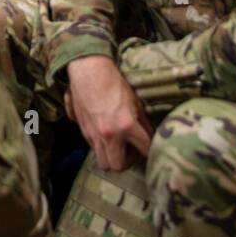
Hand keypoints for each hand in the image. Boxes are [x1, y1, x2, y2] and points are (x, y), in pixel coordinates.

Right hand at [65, 56, 151, 171]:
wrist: (89, 70)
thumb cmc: (114, 82)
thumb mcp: (135, 101)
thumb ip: (142, 122)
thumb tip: (149, 135)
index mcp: (126, 126)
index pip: (144, 149)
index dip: (150, 151)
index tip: (152, 149)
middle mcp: (109, 135)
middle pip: (118, 166)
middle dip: (127, 162)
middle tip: (131, 152)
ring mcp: (94, 135)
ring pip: (103, 162)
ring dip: (111, 158)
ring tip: (118, 147)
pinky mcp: (84, 131)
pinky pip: (93, 149)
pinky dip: (101, 147)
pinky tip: (106, 135)